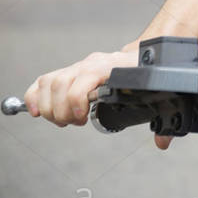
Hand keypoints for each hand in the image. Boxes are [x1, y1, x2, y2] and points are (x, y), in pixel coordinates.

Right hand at [23, 48, 174, 149]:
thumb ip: (159, 118)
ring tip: (63, 120)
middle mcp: (91, 63)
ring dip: (48, 107)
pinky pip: (43, 82)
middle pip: (61, 84)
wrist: (144, 53)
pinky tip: (36, 112)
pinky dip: (34, 97)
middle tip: (75, 122)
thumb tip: (162, 143)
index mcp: (112, 66)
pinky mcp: (69, 72)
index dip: (77, 101)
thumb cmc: (147, 73)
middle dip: (62, 110)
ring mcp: (78, 67)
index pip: (84, 80)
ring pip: (49, 83)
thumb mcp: (153, 91)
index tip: (83, 118)